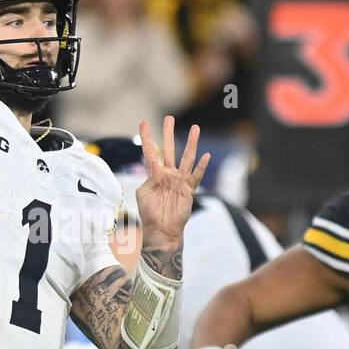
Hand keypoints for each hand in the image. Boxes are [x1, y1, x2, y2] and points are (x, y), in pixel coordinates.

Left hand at [134, 116, 209, 246]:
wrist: (161, 229)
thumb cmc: (149, 213)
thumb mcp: (143, 193)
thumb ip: (147, 178)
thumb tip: (152, 169)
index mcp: (155, 174)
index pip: (150, 152)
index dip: (147, 138)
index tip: (143, 123)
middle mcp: (168, 174)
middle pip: (169, 149)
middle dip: (169, 133)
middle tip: (169, 118)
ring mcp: (179, 180)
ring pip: (186, 158)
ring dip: (191, 143)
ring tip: (195, 128)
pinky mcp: (188, 190)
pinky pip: (196, 176)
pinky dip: (201, 166)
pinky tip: (206, 155)